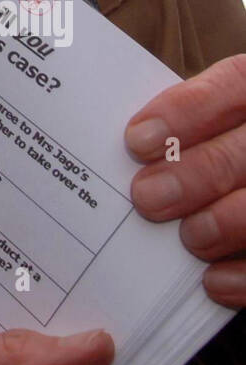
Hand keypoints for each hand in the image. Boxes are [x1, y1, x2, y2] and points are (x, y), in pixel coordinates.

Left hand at [126, 52, 245, 306]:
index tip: (138, 141)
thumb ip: (183, 130)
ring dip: (227, 222)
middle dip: (197, 174)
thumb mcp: (212, 125)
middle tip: (147, 198)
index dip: (187, 110)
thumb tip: (130, 150)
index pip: (234, 84)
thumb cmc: (219, 151)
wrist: (244, 180)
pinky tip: (214, 281)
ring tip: (189, 239)